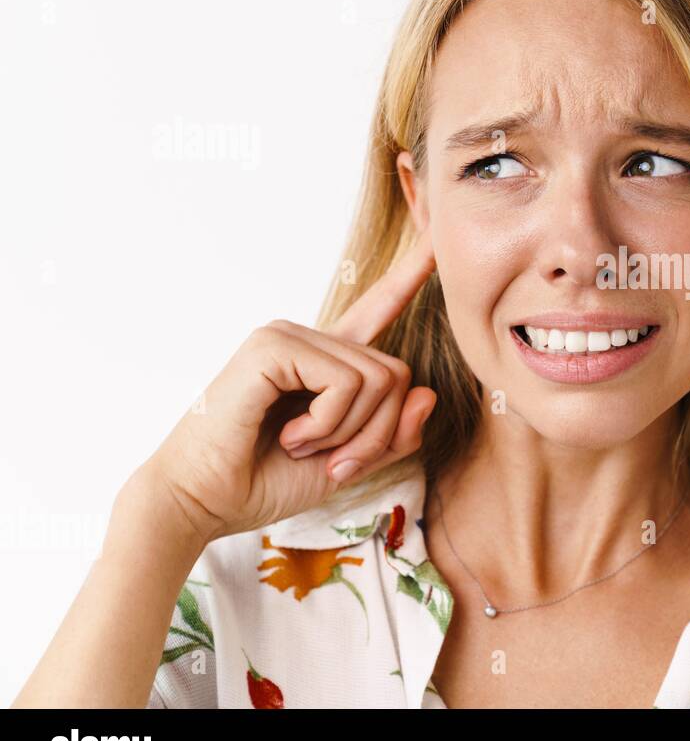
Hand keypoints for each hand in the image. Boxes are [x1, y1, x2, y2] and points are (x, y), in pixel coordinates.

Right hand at [143, 222, 439, 544]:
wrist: (204, 502)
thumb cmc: (265, 481)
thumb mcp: (349, 463)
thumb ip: (393, 435)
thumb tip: (427, 393)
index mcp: (326, 361)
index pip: (377, 309)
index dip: (408, 275)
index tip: (433, 238)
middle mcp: (310, 340)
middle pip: (395, 375)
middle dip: (376, 433)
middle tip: (331, 461)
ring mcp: (288, 336)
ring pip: (378, 379)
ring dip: (350, 434)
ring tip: (301, 446)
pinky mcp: (273, 346)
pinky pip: (345, 382)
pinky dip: (329, 424)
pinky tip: (290, 435)